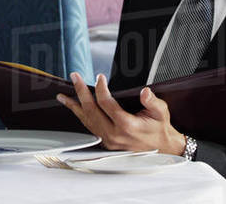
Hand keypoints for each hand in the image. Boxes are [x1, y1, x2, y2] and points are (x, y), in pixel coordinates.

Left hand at [56, 73, 185, 155]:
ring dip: (74, 106)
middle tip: (75, 77)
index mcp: (127, 125)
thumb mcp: (161, 112)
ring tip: (63, 96)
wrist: (162, 148)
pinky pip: (90, 127)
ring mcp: (108, 139)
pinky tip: (74, 108)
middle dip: (81, 92)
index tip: (100, 77)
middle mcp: (114, 134)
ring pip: (87, 121)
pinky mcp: (106, 141)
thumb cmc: (160, 128)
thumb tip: (145, 92)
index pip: (106, 104)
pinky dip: (80, 116)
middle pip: (92, 111)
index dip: (101, 88)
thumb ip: (152, 101)